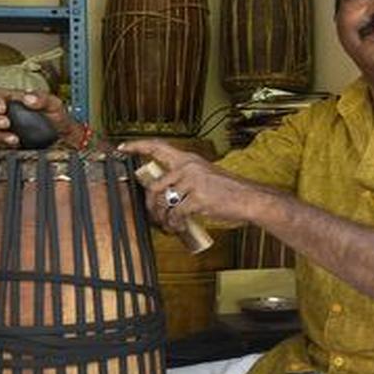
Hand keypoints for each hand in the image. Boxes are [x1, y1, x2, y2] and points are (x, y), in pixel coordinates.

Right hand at [0, 89, 79, 148]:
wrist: (62, 138)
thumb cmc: (56, 117)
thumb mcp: (54, 104)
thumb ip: (42, 98)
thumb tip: (28, 98)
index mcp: (11, 98)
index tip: (2, 108)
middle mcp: (3, 113)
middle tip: (6, 123)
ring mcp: (1, 128)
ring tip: (14, 139)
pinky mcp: (3, 143)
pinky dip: (2, 146)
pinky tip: (15, 146)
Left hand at [118, 139, 260, 231]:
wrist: (249, 199)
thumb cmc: (228, 191)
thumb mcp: (205, 175)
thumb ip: (185, 179)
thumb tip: (164, 194)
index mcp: (189, 159)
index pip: (158, 147)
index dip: (138, 146)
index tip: (123, 147)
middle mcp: (188, 167)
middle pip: (154, 185)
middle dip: (150, 206)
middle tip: (154, 216)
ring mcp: (192, 181)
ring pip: (163, 202)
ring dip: (162, 219)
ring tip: (169, 225)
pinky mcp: (197, 198)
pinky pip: (176, 214)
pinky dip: (175, 224)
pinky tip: (179, 228)